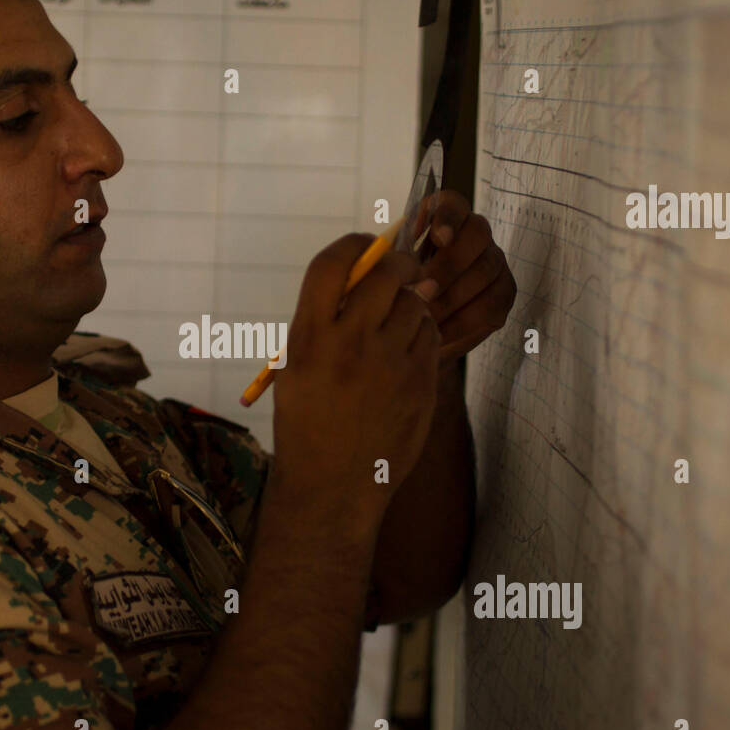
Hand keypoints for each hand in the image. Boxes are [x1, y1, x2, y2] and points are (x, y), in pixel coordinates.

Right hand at [271, 234, 440, 522]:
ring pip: (415, 304)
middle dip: (396, 264)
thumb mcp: (298, 366)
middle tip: (399, 269)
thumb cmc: (309, 423)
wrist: (333, 484)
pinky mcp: (420, 383)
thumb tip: (360, 272)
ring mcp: (388, 364)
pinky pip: (430, 336)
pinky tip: (408, 353)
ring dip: (411, 303)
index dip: (354, 245)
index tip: (365, 245)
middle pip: (385, 273)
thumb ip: (323, 320)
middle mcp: (349, 344)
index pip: (333, 263)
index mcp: (309, 337)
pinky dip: (423, 335)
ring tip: (397, 325)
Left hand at [407, 189, 515, 360]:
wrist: (413, 326)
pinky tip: (441, 330)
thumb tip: (392, 256)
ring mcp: (493, 261)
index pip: (452, 204)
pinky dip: (464, 320)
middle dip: (450, 264)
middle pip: (477, 233)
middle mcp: (474, 234)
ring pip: (486, 269)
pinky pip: (492, 303)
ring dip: (454, 296)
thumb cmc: (398, 291)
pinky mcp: (503, 292)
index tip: (437, 237)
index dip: (448, 217)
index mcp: (443, 219)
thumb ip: (391, 258)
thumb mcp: (387, 272)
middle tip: (424, 290)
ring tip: (427, 315)